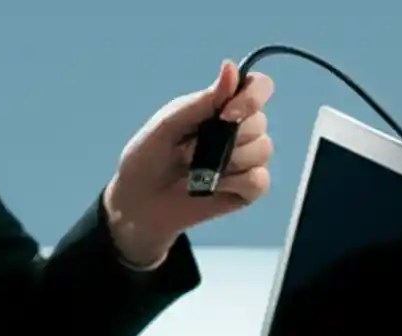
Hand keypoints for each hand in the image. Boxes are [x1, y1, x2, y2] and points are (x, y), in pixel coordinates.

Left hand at [104, 60, 275, 266]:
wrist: (139, 202)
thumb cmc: (149, 156)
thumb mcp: (170, 123)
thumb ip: (204, 100)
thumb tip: (231, 66)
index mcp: (222, 106)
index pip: (258, 87)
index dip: (252, 96)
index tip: (226, 113)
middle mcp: (240, 130)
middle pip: (259, 122)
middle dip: (226, 136)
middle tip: (189, 149)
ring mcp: (247, 160)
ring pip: (262, 150)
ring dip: (226, 161)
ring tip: (196, 169)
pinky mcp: (248, 189)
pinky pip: (259, 180)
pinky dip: (234, 183)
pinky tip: (212, 186)